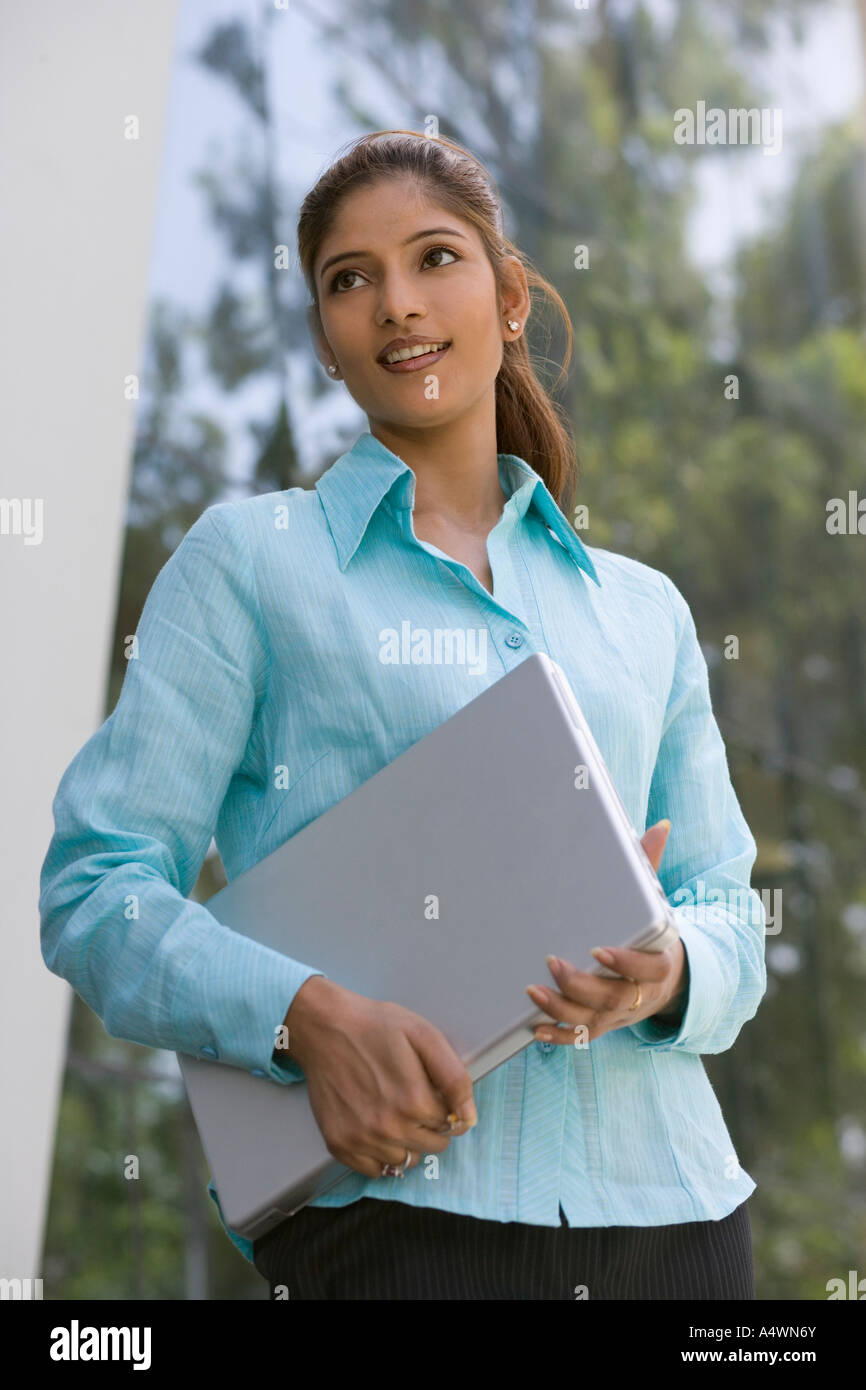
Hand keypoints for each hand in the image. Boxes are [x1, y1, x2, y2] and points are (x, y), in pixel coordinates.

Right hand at [280, 976, 477, 1178]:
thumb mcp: (424, 1036)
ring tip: (393, 1112)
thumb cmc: (374, 1027)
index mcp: (413, 1101)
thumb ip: (454, 1078)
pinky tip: (375, 1128)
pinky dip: (380, 1155)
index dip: (445, 1107)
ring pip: (405, 1161)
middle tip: (413, 1100)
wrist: (324, 1028)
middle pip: (432, 1147)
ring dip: (406, 1142)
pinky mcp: (339, 1145)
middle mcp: (388, 1127)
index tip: (431, 1092)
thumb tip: (469, 1118)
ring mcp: (361, 1139)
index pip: (451, 1124)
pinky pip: (374, 1170)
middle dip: (430, 1126)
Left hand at [526, 820, 687, 1045]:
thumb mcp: (657, 904)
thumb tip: (659, 826)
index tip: (599, 950)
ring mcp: (621, 1014)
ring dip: (562, 1010)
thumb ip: (651, 868)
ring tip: (532, 992)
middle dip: (581, 985)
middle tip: (552, 962)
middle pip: (614, 998)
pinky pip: (582, 1037)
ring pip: (593, 1021)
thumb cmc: (653, 935)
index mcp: (659, 963)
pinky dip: (560, 1036)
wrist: (669, 980)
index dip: (625, 964)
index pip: (647, 969)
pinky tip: (536, 1029)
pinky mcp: (604, 1026)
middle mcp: (641, 994)